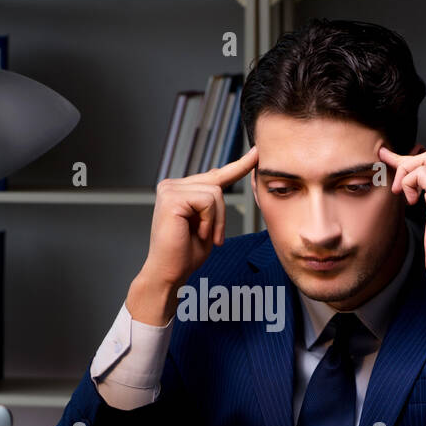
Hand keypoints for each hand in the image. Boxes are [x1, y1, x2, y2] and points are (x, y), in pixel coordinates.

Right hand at [128, 145, 258, 324]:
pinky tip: (197, 233)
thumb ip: (213, 202)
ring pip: (214, 193)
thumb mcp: (207, 223)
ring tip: (204, 236)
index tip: (256, 153)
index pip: (214, 175)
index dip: (239, 165)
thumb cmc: (186, 254)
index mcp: (179, 190)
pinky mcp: (172, 198)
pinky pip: (208, 201)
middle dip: (221, 215)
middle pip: (216, 185)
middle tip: (213, 238)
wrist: (170, 273)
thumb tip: (225, 177)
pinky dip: (209, 220)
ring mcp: (169, 189)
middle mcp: (171, 185)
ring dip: (216, 220)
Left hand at [378, 145, 425, 333]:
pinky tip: (408, 202)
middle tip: (385, 163)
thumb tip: (414, 193)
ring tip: (399, 195)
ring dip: (404, 175)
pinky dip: (408, 184)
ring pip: (425, 161)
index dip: (411, 163)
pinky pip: (420, 175)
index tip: (392, 161)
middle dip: (402, 159)